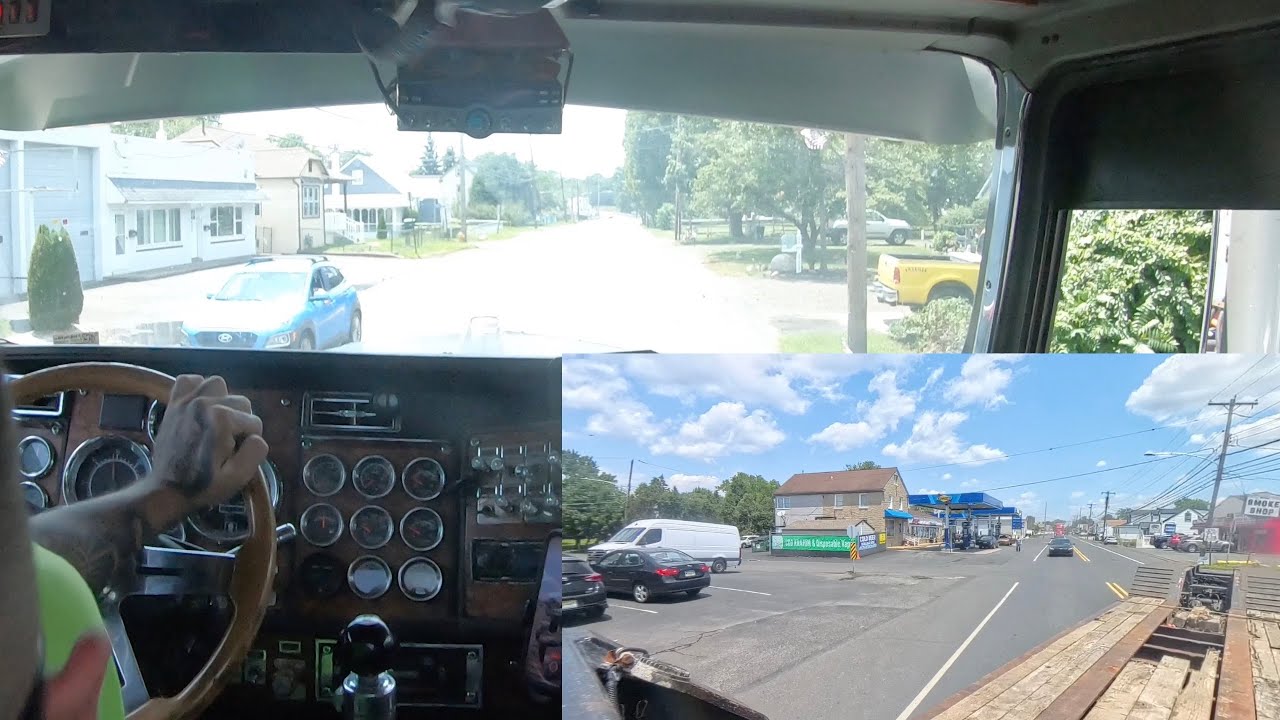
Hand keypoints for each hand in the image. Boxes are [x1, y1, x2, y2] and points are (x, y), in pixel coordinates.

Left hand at [147, 375, 268, 515]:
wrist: (166, 489)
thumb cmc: (203, 485)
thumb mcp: (238, 477)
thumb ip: (256, 451)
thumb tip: (256, 436)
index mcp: (221, 418)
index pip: (254, 422)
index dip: (249, 441)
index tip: (234, 455)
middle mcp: (203, 402)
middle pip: (241, 402)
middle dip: (239, 422)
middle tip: (226, 443)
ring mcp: (186, 400)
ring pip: (219, 385)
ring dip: (222, 401)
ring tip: (217, 422)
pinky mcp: (174, 403)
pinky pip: (189, 380)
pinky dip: (197, 388)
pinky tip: (200, 406)